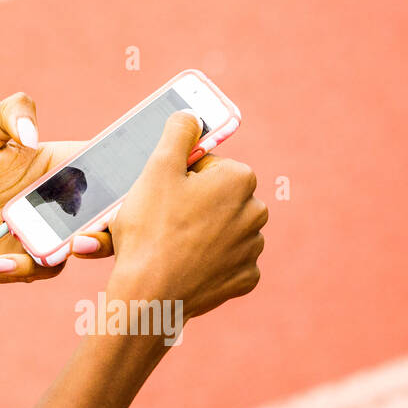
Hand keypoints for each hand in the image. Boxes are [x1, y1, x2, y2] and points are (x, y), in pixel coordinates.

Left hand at [0, 92, 115, 288]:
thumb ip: (8, 114)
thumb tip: (34, 134)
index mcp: (56, 166)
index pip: (101, 164)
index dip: (123, 168)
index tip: (132, 172)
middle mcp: (59, 202)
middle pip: (105, 208)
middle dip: (113, 213)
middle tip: (104, 216)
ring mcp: (47, 234)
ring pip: (85, 243)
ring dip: (79, 243)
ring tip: (64, 245)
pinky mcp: (29, 263)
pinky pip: (45, 268)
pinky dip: (27, 265)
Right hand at [106, 110, 266, 330]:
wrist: (151, 293)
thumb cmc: (151, 227)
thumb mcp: (156, 167)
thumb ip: (177, 132)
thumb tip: (190, 114)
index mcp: (240, 179)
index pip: (206, 165)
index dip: (178, 177)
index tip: (160, 194)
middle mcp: (256, 211)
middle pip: (216, 197)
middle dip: (192, 204)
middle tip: (160, 218)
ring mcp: (252, 249)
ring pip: (221, 229)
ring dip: (199, 232)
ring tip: (168, 244)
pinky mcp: (246, 279)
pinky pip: (225, 262)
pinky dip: (206, 262)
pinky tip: (184, 265)